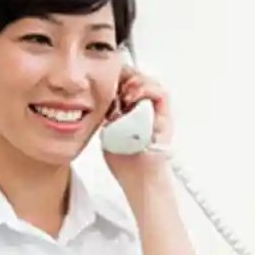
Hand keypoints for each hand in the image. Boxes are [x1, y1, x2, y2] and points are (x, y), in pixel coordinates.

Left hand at [104, 66, 172, 181]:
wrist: (138, 179)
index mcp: (130, 110)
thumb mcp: (106, 131)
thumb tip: (88, 101)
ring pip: (150, 82)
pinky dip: (147, 90)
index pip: (126, 82)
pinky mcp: (165, 118)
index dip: (116, 75)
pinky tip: (132, 95)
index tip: (104, 75)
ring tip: (123, 88)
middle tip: (112, 78)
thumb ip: (103, 115)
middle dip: (125, 75)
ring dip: (135, 80)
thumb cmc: (125, 162)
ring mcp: (156, 112)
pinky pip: (161, 95)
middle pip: (138, 78)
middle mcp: (145, 109)